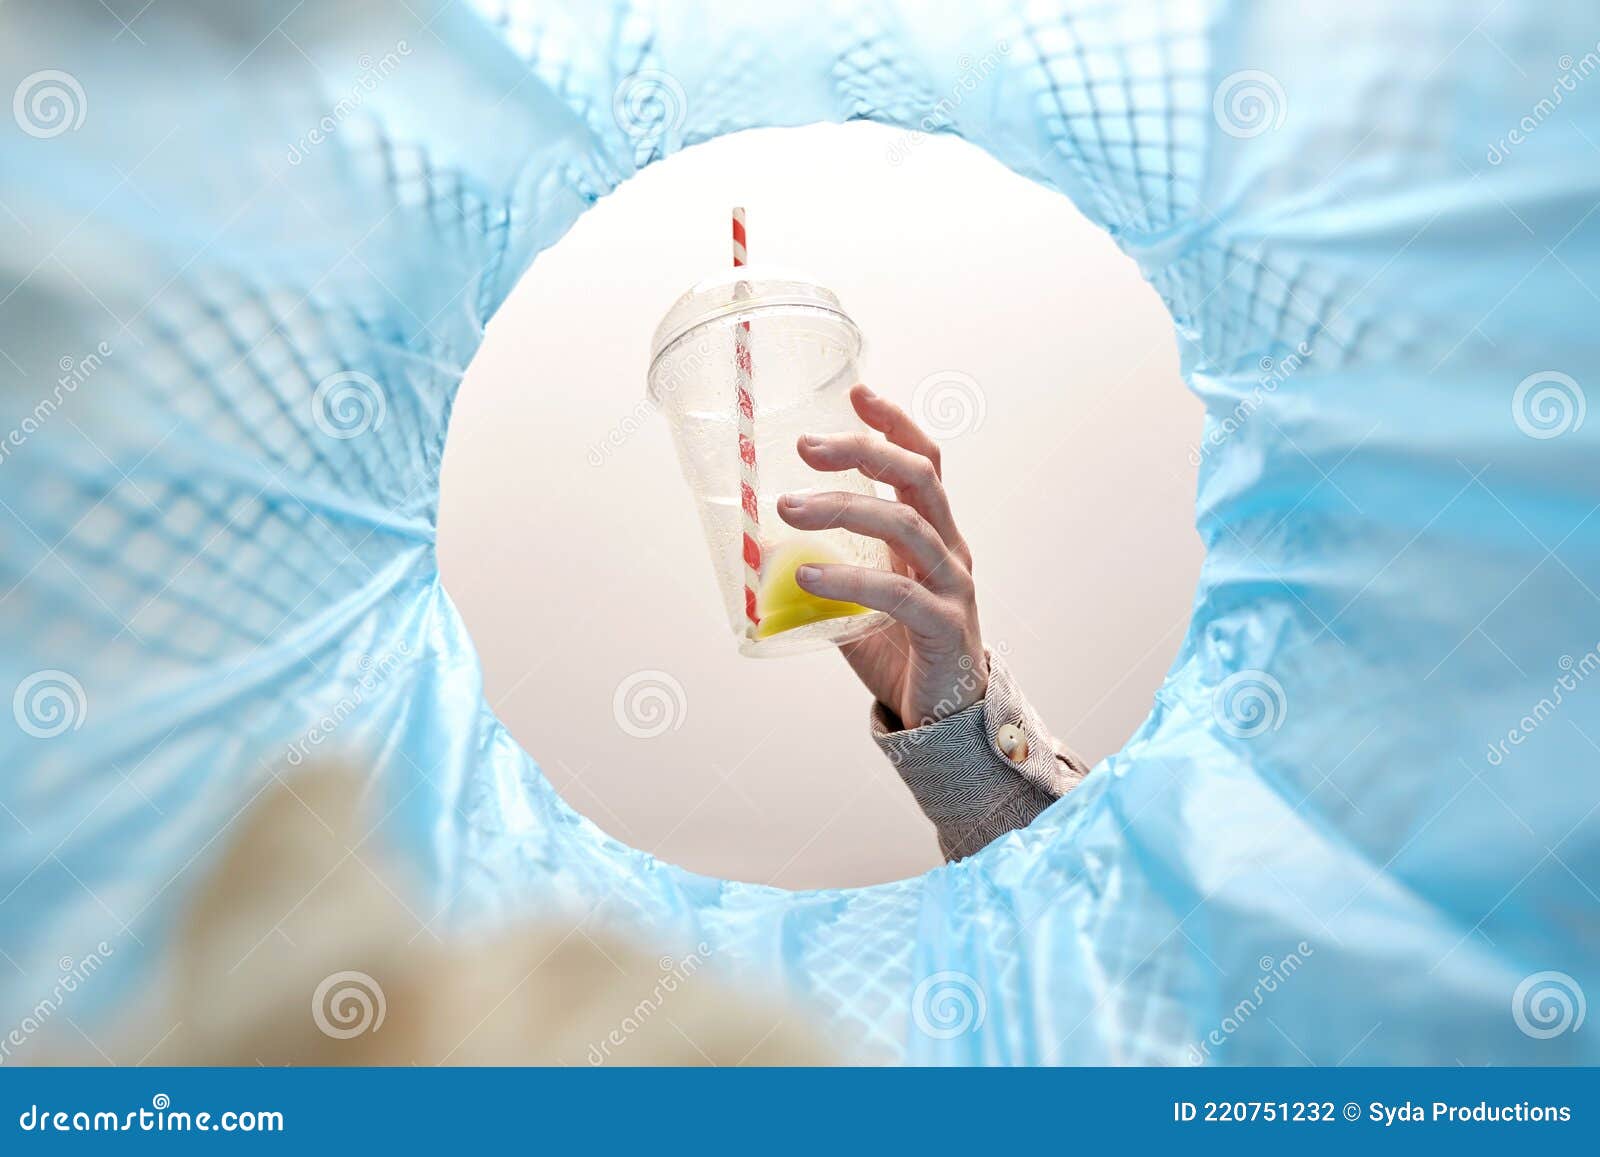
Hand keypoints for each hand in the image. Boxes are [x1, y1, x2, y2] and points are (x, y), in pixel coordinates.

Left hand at [777, 383, 986, 728]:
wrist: (944, 719)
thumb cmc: (903, 653)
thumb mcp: (860, 603)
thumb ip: (828, 571)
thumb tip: (766, 553)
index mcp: (935, 534)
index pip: (924, 462)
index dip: (894, 424)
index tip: (855, 393)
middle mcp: (949, 549)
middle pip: (917, 477)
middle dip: (861, 451)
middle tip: (804, 446)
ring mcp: (952, 585)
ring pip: (905, 524)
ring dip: (842, 507)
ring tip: (787, 508)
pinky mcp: (944, 626)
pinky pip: (897, 593)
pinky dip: (849, 580)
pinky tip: (808, 574)